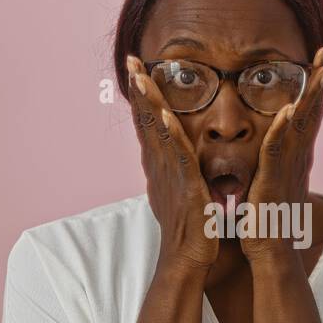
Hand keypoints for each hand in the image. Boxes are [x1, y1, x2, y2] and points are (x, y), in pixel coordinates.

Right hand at [126, 55, 218, 273]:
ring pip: (158, 133)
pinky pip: (178, 157)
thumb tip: (180, 156)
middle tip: (132, 62)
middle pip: (146, 122)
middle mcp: (160, 167)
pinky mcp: (186, 187)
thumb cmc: (190, 229)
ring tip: (141, 78)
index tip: (136, 69)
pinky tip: (167, 116)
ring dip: (150, 104)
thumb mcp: (182, 191)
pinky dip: (171, 136)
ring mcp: (170, 176)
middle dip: (139, 91)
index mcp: (162, 165)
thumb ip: (179, 170)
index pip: (149, 124)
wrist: (187, 260)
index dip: (142, 96)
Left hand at [241, 46, 322, 263]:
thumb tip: (269, 147)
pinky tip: (288, 110)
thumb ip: (272, 162)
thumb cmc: (266, 220)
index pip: (307, 116)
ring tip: (320, 71)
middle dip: (320, 83)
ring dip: (310, 98)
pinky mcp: (271, 181)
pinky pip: (277, 150)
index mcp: (294, 157)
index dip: (315, 89)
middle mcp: (296, 159)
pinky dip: (283, 130)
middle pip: (311, 114)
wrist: (269, 252)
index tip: (321, 63)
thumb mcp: (270, 181)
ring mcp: (286, 169)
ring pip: (301, 126)